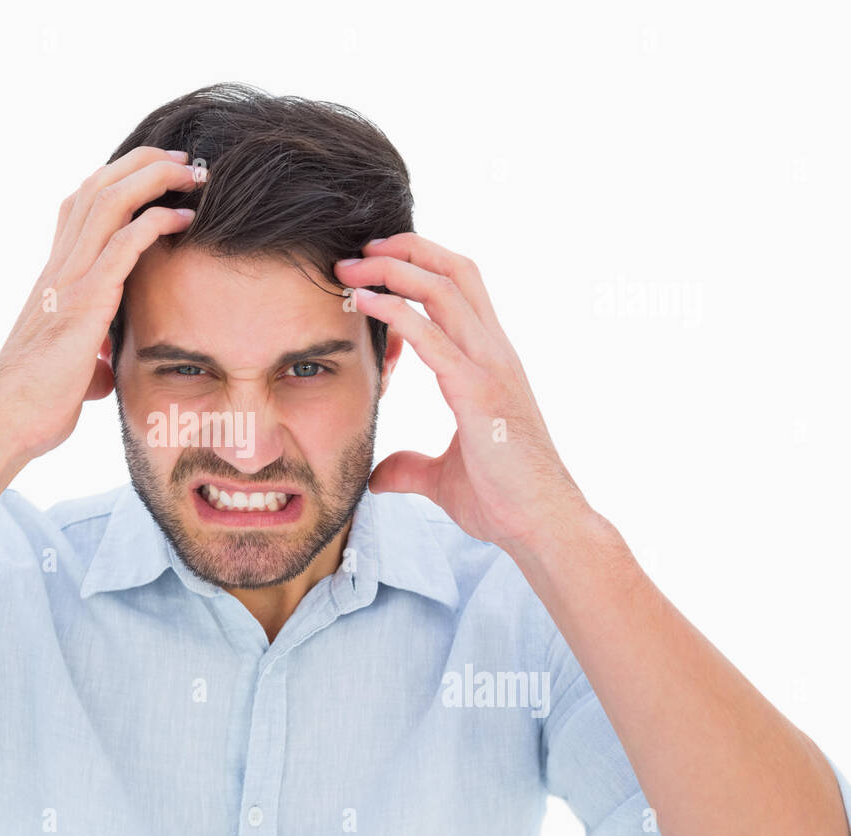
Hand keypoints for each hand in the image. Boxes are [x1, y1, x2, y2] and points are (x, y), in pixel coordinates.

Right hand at [0, 146, 203, 460]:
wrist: (6, 421)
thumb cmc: (36, 404)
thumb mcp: (72, 371)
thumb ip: (90, 358)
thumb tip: (100, 370)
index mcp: (55, 277)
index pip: (79, 207)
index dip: (116, 179)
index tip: (156, 174)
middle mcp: (59, 268)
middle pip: (97, 187)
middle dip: (143, 164)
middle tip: (184, 159)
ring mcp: (69, 280)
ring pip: (109, 202)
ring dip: (153, 180)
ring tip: (191, 174)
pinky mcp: (85, 302)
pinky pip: (122, 245)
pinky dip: (154, 223)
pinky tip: (182, 218)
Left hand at [334, 233, 589, 554]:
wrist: (541, 527)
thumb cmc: (503, 501)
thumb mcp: (442, 478)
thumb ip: (410, 468)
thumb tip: (379, 476)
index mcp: (490, 363)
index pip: (459, 289)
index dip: (419, 265)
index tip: (374, 264)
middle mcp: (494, 353)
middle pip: (454, 272)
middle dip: (404, 251)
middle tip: (356, 252)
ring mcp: (490, 368)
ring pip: (444, 290)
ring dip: (392, 270)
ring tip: (351, 268)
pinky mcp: (479, 392)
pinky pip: (432, 336)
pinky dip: (395, 311)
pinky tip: (364, 301)